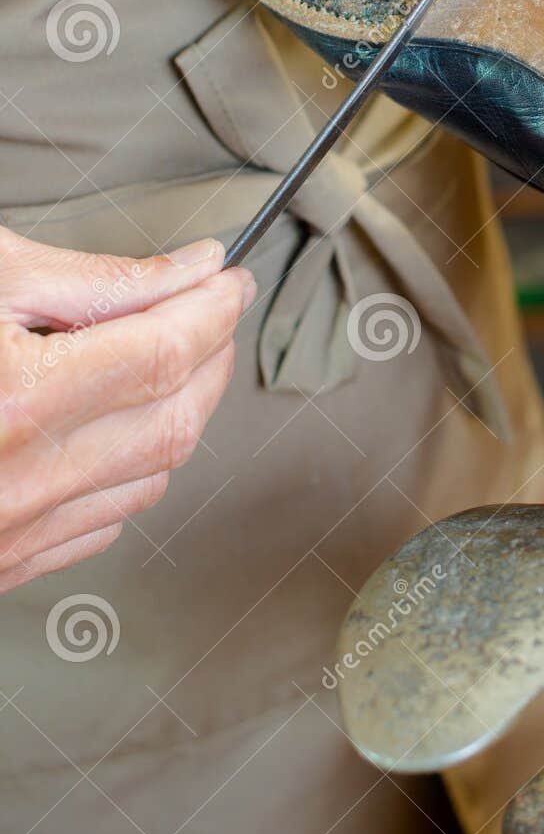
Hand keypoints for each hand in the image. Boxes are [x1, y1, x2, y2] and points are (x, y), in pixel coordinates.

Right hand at [0, 229, 253, 590]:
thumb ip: (97, 279)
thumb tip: (193, 271)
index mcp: (18, 399)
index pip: (166, 353)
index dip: (214, 311)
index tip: (231, 282)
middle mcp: (21, 479)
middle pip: (175, 419)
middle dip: (212, 357)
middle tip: (214, 311)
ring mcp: (12, 532)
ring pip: (152, 476)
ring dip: (181, 413)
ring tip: (171, 360)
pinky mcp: (2, 562)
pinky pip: (105, 521)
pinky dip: (132, 469)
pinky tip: (117, 427)